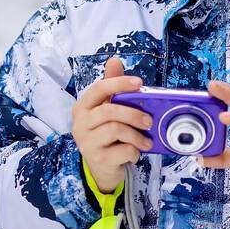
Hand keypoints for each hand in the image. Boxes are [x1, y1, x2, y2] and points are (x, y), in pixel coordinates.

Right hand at [71, 56, 151, 192]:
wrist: (100, 168)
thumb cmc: (105, 135)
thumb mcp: (107, 110)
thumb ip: (111, 87)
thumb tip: (114, 60)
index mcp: (83, 107)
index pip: (99, 88)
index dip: (119, 83)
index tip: (139, 83)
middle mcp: (80, 123)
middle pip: (109, 111)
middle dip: (133, 114)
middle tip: (149, 120)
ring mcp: (87, 142)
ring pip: (116, 130)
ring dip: (137, 135)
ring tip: (147, 141)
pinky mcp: (97, 159)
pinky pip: (122, 151)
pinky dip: (134, 151)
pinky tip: (135, 152)